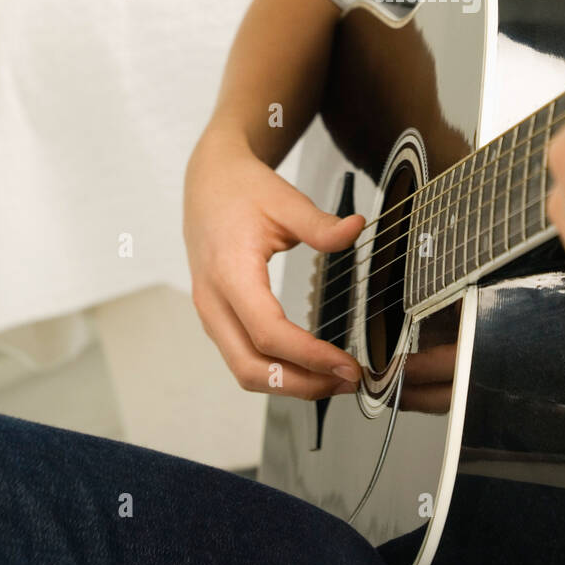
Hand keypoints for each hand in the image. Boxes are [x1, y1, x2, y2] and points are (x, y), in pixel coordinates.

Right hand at [183, 125, 364, 398]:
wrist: (208, 180)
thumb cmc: (243, 189)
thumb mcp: (285, 200)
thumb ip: (320, 223)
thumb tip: (356, 228)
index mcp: (229, 272)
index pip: (268, 332)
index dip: (309, 356)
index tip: (347, 364)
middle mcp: (212, 300)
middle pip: (251, 367)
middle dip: (301, 384)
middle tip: (348, 380)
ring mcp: (210, 311)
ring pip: (244, 369)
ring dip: (289, 383)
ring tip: (334, 379)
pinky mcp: (216, 315)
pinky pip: (241, 356)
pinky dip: (275, 371)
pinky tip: (308, 366)